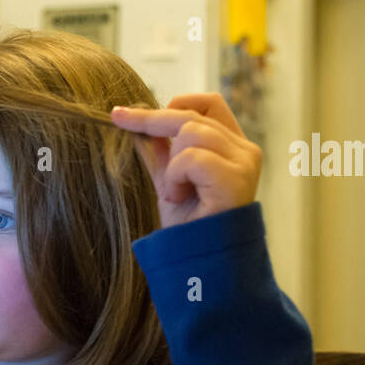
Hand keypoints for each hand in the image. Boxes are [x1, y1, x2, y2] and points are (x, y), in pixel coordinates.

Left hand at [111, 93, 261, 229]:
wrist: (198, 261)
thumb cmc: (188, 227)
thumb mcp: (168, 180)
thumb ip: (160, 152)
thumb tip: (135, 120)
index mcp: (233, 148)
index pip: (210, 104)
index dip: (174, 102)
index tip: (129, 112)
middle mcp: (245, 151)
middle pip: (192, 116)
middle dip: (151, 121)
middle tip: (119, 121)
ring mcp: (245, 163)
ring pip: (190, 133)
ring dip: (170, 165)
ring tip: (175, 193)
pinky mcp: (236, 178)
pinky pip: (192, 157)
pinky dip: (176, 177)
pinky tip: (179, 198)